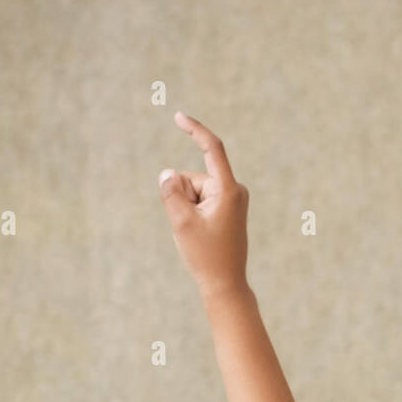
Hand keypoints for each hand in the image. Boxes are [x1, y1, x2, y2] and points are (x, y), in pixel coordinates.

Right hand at [158, 112, 249, 299]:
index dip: (195, 130)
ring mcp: (232, 199)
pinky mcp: (227, 208)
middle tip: (191, 228)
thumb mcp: (181, 222)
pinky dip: (192, 213)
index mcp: (228, 190)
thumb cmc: (206, 256)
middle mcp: (234, 190)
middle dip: (181, 196)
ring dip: (186, 208)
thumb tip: (168, 172)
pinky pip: (199, 201)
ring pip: (193, 191)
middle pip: (192, 178)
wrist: (225, 284)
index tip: (179, 117)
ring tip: (197, 233)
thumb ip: (171, 192)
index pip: (212, 149)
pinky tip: (199, 233)